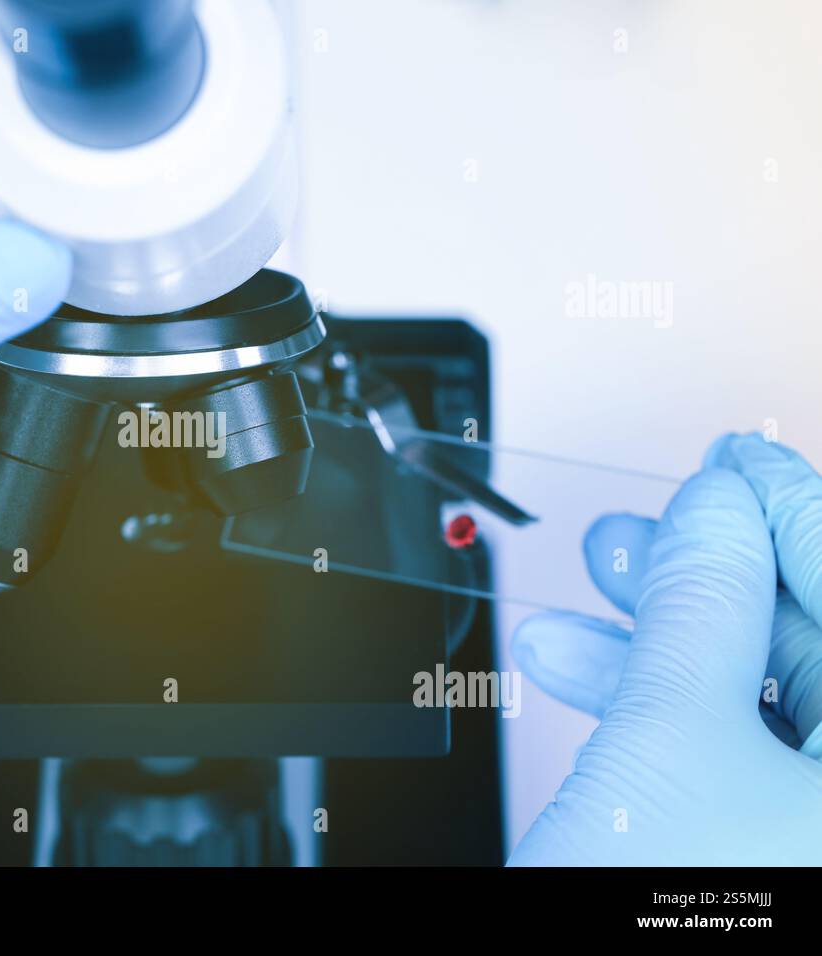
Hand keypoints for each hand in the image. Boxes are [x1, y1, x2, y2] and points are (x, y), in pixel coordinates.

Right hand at [508, 437, 821, 864]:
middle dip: (705, 571)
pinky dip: (642, 699)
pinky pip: (717, 746)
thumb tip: (713, 506)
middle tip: (645, 524)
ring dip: (654, 629)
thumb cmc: (662, 923)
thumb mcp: (671, 734)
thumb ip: (700, 604)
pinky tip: (569, 658)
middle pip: (804, 636)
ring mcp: (808, 823)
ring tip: (590, 579)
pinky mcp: (758, 845)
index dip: (787, 505)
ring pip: (752, 691)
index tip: (733, 456)